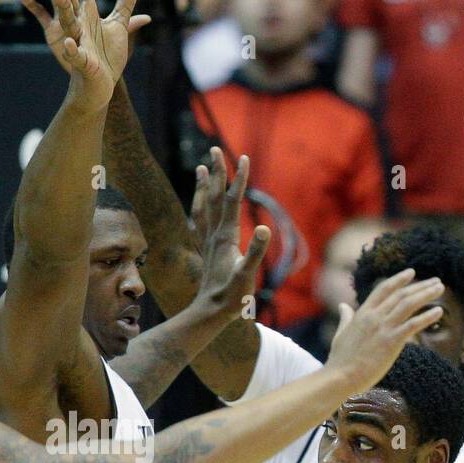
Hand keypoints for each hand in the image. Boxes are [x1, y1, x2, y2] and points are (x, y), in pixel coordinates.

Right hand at [17, 0, 150, 110]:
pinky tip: (67, 44)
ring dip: (60, 3)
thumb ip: (125, 0)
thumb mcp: (120, 25)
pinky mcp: (77, 59)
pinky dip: (70, 49)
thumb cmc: (106, 56)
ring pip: (64, 18)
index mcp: (85, 9)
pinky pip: (71, 53)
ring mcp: (73, 37)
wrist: (100, 85)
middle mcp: (75, 20)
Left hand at [188, 147, 270, 319]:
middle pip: (214, 197)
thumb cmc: (231, 298)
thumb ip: (255, 252)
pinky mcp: (205, 251)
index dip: (238, 179)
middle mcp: (213, 236)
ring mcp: (207, 242)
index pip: (232, 202)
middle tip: (214, 149)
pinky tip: (199, 203)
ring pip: (203, 207)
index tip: (243, 157)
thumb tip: (264, 228)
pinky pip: (199, 222)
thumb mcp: (247, 276)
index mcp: (225, 238)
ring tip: (201, 168)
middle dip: (216, 172)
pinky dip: (199, 207)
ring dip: (203, 186)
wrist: (209, 314)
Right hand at [323, 268, 444, 392]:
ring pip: (409, 304)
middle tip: (436, 281)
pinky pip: (413, 325)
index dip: (398, 279)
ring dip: (426, 294)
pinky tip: (438, 312)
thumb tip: (343, 305)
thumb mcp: (341, 333)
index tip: (412, 272)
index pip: (383, 289)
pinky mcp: (392, 341)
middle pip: (401, 294)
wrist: (340, 377)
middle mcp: (374, 317)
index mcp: (362, 313)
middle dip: (420, 285)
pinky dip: (427, 316)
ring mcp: (383, 328)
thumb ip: (346, 318)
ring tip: (440, 288)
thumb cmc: (339, 360)